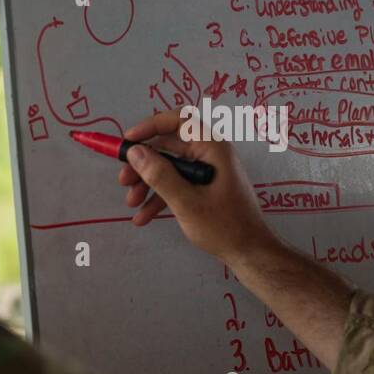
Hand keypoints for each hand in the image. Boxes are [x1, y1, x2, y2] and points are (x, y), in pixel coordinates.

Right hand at [118, 108, 276, 262]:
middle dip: (143, 164)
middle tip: (124, 181)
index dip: (151, 126)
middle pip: (169, 146)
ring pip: (169, 167)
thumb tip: (135, 152)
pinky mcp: (205, 188)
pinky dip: (160, 197)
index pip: (179, 120)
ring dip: (148, 183)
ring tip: (131, 203)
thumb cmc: (224, 227)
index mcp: (213, 148)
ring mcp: (208, 171)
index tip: (128, 142)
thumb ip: (159, 175)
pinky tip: (143, 216)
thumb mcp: (186, 202)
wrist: (250, 253)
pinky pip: (177, 184)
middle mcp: (211, 154)